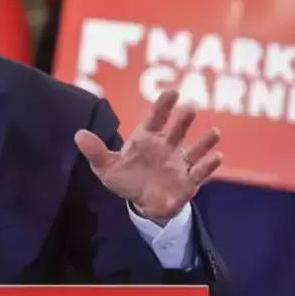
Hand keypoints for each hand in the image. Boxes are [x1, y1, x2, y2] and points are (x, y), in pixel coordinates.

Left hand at [74, 89, 221, 221]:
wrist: (142, 203)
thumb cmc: (126, 179)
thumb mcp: (106, 168)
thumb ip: (96, 152)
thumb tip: (78, 134)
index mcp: (147, 138)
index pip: (156, 118)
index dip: (163, 105)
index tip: (173, 92)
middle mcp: (166, 147)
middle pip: (176, 130)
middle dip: (183, 120)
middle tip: (190, 107)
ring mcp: (179, 163)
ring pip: (194, 150)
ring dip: (204, 142)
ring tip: (214, 133)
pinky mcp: (188, 181)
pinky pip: (200, 172)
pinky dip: (208, 165)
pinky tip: (216, 157)